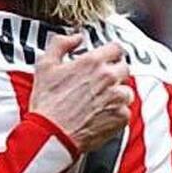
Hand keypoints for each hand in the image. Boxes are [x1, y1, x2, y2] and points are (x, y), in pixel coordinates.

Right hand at [30, 36, 132, 153]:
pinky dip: (116, 114)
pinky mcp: (120, 118)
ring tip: (100, 103)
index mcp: (93, 62)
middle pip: (124, 68)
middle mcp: (109, 77)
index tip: (105, 60)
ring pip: (127, 91)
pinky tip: (101, 117)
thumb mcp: (45, 66)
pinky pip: (126, 112)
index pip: (116, 48)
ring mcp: (117, 98)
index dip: (110, 54)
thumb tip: (75, 37)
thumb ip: (60, 44)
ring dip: (117, 95)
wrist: (51, 135)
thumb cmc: (46, 104)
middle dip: (114, 74)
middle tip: (100, 84)